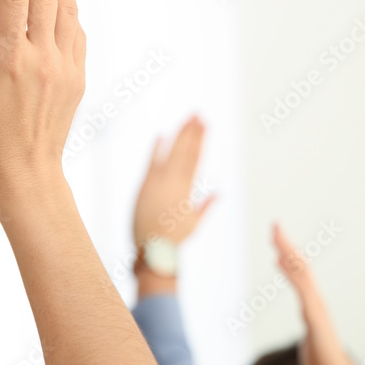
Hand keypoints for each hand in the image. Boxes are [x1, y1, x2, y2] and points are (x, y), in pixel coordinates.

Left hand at [133, 116, 214, 244]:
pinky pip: (152, 162)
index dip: (201, 140)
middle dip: (192, 131)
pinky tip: (161, 134)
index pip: (196, 158)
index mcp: (187, 190)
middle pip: (185, 150)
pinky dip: (156, 148)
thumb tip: (219, 193)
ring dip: (179, 134)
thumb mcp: (194, 223)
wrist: (152, 250)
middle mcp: (174, 182)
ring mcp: (158, 182)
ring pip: (171, 152)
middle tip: (199, 114)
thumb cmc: (174, 240)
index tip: (206, 125)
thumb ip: (205, 206)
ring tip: (187, 118)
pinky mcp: (145, 185)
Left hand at [274, 224, 358, 364]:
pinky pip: (301, 290)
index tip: (277, 238)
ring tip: (275, 236)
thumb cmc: (324, 363)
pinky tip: (279, 261)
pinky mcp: (315, 318)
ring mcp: (316, 307)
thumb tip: (310, 327)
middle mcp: (315, 301)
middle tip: (274, 224)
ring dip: (287, 252)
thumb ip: (311, 328)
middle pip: (301, 266)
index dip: (289, 254)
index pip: (300, 273)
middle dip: (287, 244)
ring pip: (301, 273)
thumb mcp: (312, 340)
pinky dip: (291, 274)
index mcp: (312, 304)